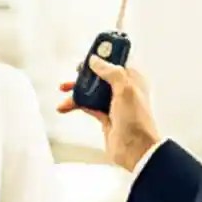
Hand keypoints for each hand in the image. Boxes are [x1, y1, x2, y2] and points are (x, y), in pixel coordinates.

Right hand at [57, 55, 160, 171]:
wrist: (135, 149)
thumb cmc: (137, 121)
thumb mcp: (125, 89)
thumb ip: (111, 72)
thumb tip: (96, 60)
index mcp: (132, 80)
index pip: (117, 61)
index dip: (104, 55)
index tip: (90, 52)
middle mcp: (123, 90)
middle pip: (101, 75)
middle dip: (86, 73)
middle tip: (76, 71)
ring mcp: (113, 104)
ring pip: (91, 90)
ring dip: (77, 90)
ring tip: (64, 89)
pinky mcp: (105, 117)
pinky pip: (87, 106)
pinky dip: (75, 105)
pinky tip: (65, 106)